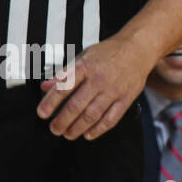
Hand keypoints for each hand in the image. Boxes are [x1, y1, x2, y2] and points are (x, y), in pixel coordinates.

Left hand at [37, 34, 158, 140]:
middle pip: (77, 105)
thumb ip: (64, 73)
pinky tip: (89, 134)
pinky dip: (99, 129)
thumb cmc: (110, 52)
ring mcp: (114, 89)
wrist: (139, 48)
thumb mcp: (84, 56)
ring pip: (93, 114)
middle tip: (54, 128)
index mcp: (86, 66)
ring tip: (68, 134)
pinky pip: (112, 118)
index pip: (64, 87)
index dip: (50, 102)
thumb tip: (45, 86)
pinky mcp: (126, 98)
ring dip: (78, 128)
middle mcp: (100, 79)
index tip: (42, 113)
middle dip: (62, 121)